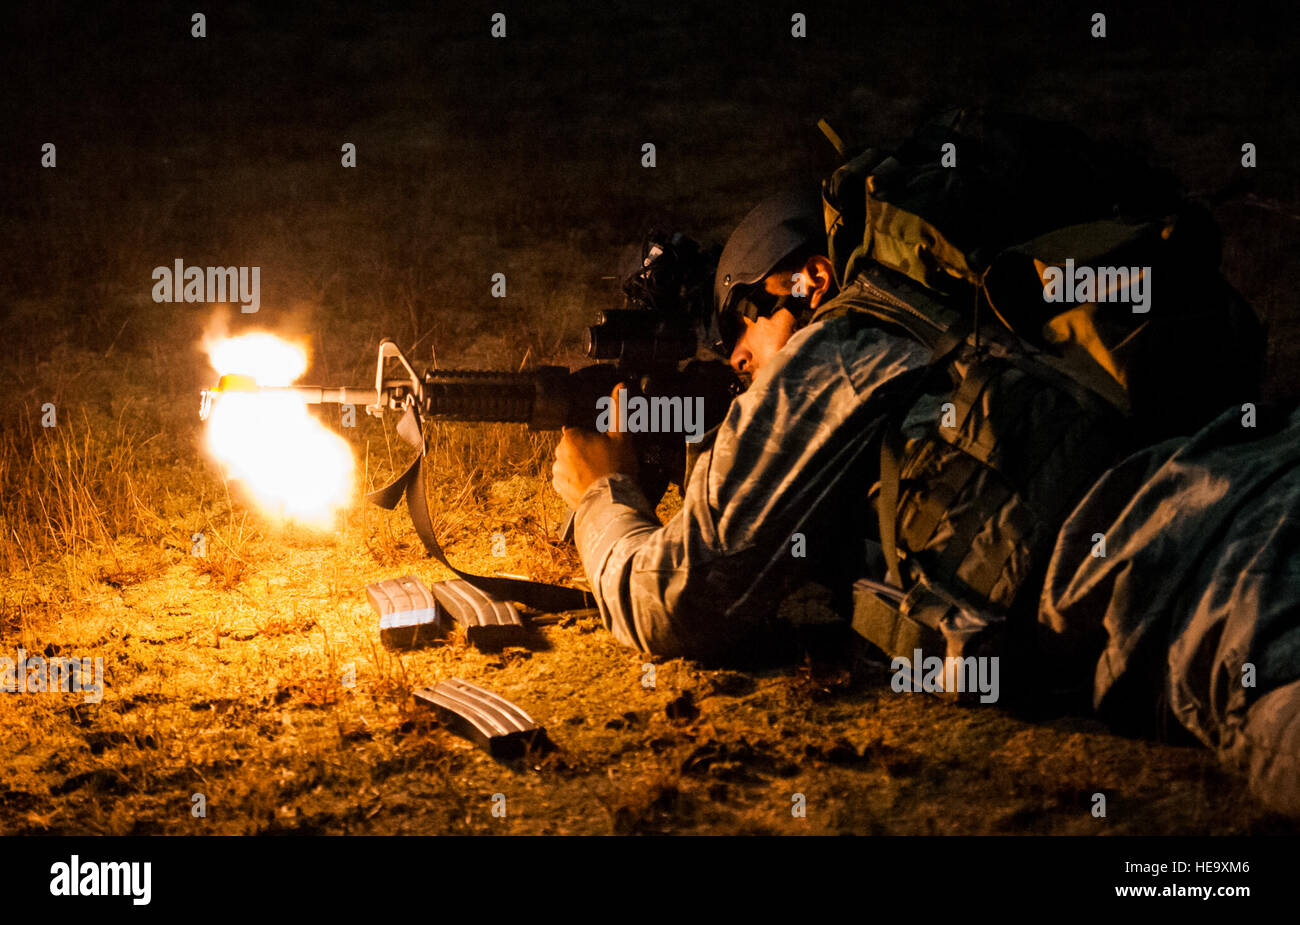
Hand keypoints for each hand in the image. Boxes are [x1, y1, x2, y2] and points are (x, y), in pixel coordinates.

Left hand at [551, 383, 638, 508]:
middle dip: (585, 452)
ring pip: (569, 464)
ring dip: (580, 467)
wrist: (611, 502)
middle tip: (605, 461)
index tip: (604, 446)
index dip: (592, 438)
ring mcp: (557, 473)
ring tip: (599, 475)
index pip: (578, 431)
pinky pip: (567, 480)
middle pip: (573, 447)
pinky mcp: (559, 489)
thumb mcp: (622, 435)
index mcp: (570, 437)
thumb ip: (619, 408)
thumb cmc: (616, 468)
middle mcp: (558, 454)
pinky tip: (591, 484)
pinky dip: (577, 481)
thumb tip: (621, 386)